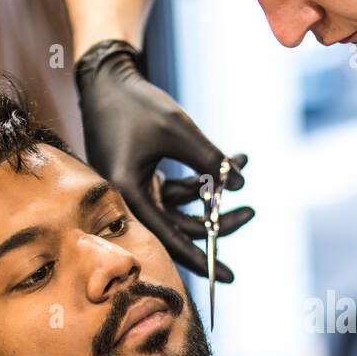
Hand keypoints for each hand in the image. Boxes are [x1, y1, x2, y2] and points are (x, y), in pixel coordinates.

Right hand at [74, 39, 253, 282]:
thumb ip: (210, 159)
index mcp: (128, 195)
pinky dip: (202, 177)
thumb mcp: (178, 129)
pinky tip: (230, 160)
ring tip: (241, 167)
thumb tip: (241, 184)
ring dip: (213, 193)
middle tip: (251, 211)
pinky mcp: (142, 177)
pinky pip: (177, 189)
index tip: (230, 277)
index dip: (202, 260)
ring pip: (182, 207)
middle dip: (218, 220)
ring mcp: (136, 189)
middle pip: (180, 226)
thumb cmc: (135, 103)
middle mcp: (129, 199)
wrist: (106, 79)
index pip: (170, 240)